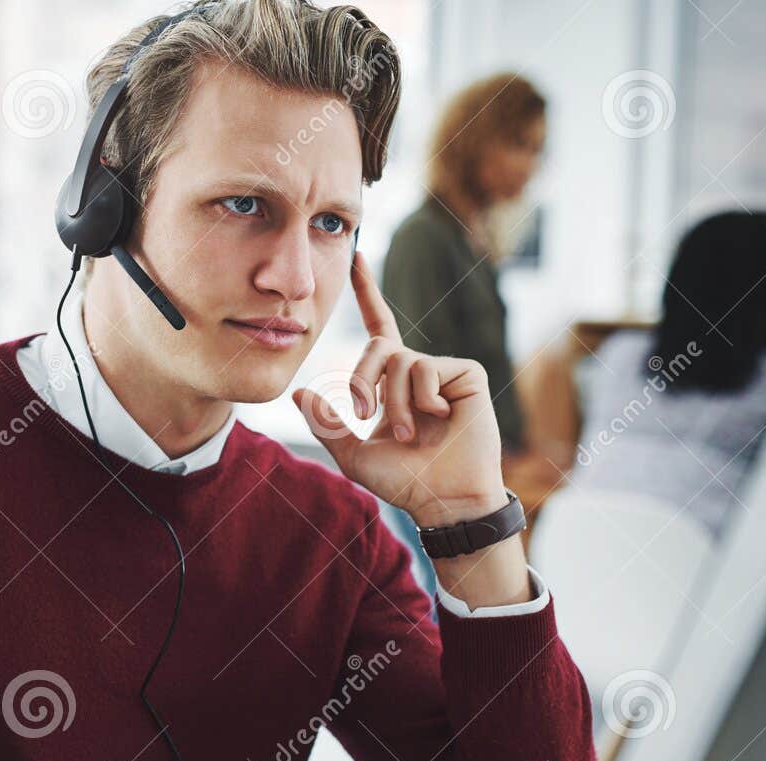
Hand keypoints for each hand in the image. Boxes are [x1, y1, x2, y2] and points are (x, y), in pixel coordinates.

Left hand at [293, 249, 507, 525]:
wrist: (444, 498)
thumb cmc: (404, 481)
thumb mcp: (353, 454)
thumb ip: (325, 423)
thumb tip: (298, 392)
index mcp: (392, 382)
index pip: (380, 326)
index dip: (367, 291)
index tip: (355, 258)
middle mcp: (417, 370)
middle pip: (377, 346)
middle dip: (362, 380)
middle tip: (364, 415)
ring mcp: (443, 371)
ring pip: (401, 362)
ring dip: (396, 404)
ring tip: (409, 434)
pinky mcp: (466, 374)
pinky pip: (428, 368)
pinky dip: (424, 398)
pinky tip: (441, 419)